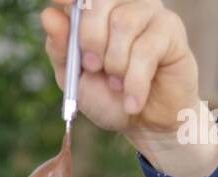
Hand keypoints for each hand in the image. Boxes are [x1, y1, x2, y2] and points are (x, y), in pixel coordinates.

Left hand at [42, 0, 217, 175]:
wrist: (143, 123)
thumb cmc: (109, 97)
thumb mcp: (75, 78)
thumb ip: (60, 48)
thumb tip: (48, 14)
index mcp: (95, 10)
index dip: (71, 1)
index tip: (62, 7)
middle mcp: (122, 3)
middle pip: (98, 2)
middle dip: (91, 40)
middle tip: (94, 68)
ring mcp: (148, 11)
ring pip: (123, 23)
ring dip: (115, 65)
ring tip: (118, 86)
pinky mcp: (170, 28)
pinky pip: (146, 49)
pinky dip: (134, 83)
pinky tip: (132, 101)